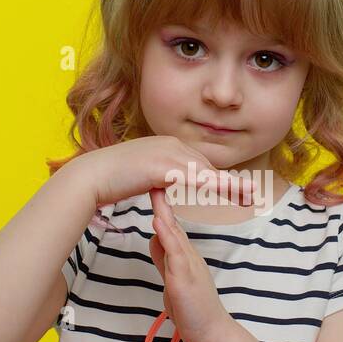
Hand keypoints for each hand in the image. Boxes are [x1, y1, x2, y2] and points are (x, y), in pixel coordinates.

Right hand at [66, 136, 253, 208]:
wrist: (90, 177)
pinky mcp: (162, 165)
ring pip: (207, 172)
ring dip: (231, 186)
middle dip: (232, 182)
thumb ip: (157, 177)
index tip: (239, 190)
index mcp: (168, 144)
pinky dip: (215, 186)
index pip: (201, 163)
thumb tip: (164, 184)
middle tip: (253, 197)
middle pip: (209, 166)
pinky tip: (229, 194)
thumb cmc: (109, 180)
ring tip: (250, 198)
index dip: (222, 179)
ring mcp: (167, 152)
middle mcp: (171, 143)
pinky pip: (195, 179)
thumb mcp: (141, 175)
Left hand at [147, 187, 239, 341]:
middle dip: (166, 197)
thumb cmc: (193, 308)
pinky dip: (167, 237)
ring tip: (156, 184)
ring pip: (175, 231)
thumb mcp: (174, 277)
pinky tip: (159, 223)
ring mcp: (188, 265)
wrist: (212, 333)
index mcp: (183, 253)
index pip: (169, 220)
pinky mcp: (185, 279)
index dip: (159, 199)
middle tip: (154, 168)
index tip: (147, 178)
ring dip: (165, 208)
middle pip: (174, 218)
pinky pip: (176, 255)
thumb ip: (165, 256)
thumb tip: (156, 237)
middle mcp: (187, 253)